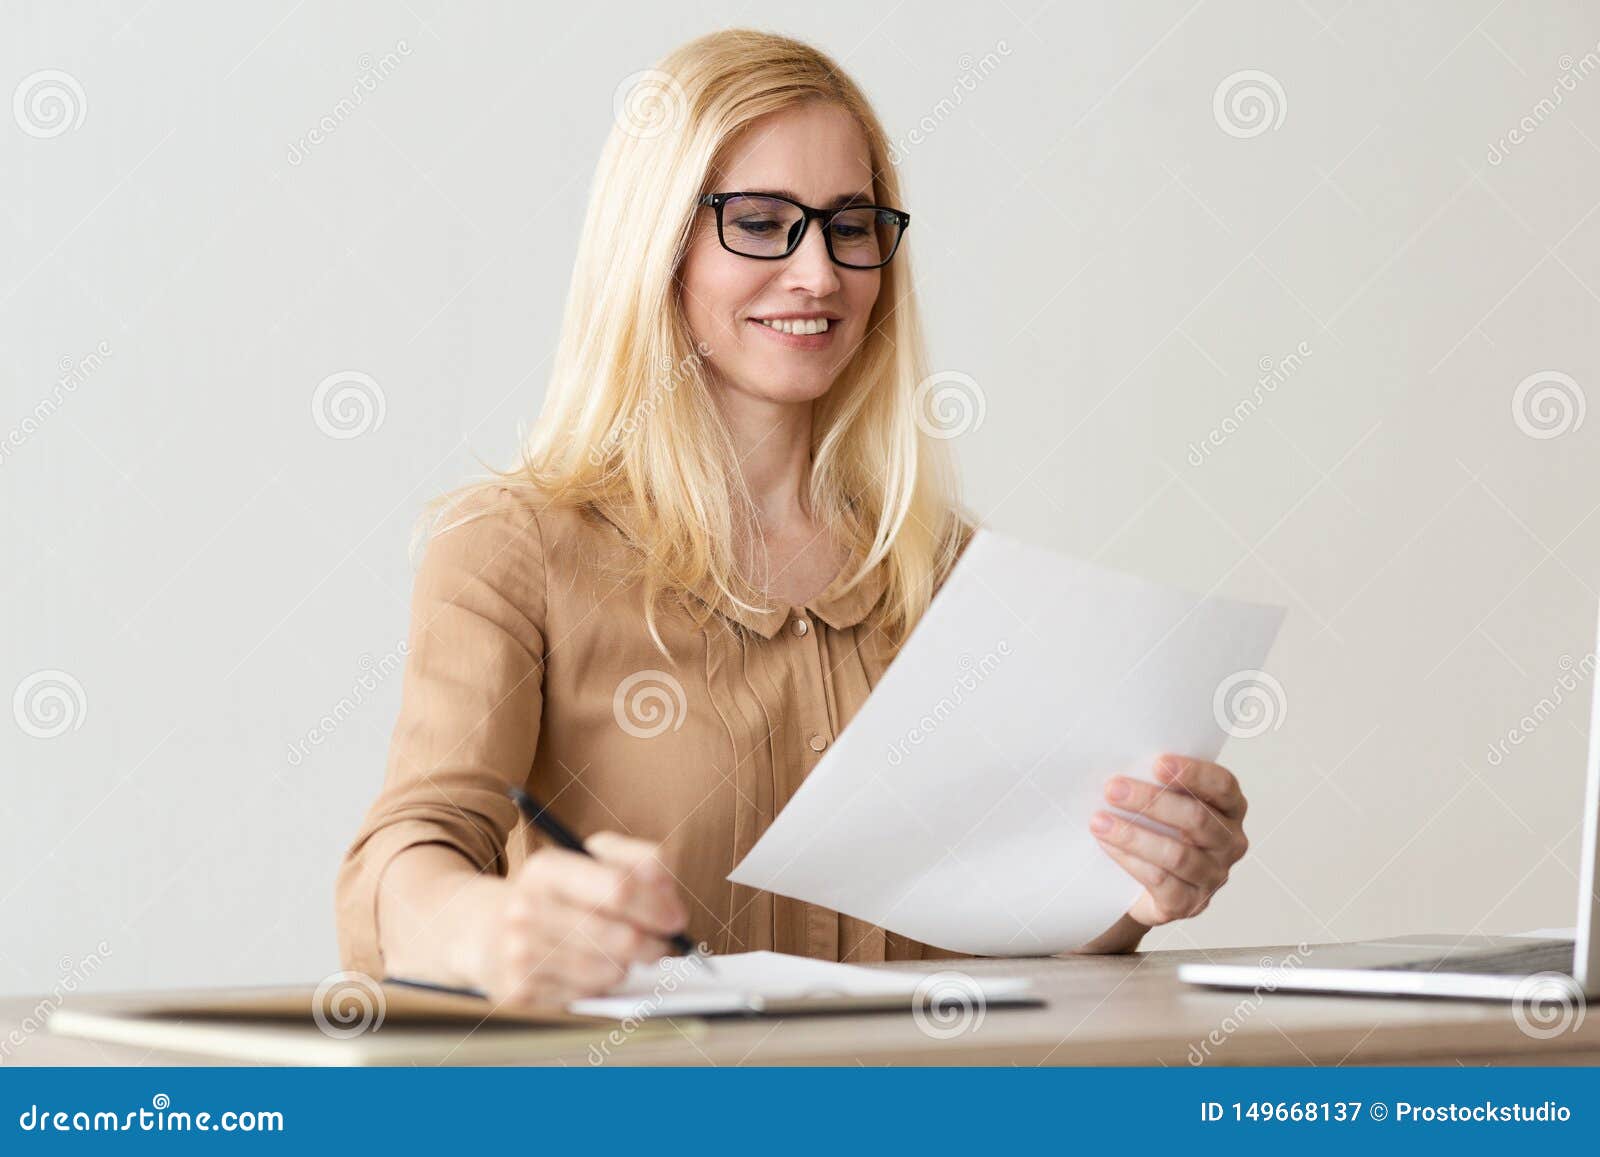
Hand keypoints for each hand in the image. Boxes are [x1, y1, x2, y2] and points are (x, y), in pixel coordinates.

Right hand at [464, 832, 689, 1007]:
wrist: (485, 928)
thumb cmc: (557, 891)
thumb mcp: (594, 856)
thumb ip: (644, 861)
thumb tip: (672, 902)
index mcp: (547, 868)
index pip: (619, 889)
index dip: (658, 907)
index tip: (676, 919)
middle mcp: (526, 909)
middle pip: (621, 939)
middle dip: (654, 944)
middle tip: (661, 943)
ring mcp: (519, 954)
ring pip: (610, 971)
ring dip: (626, 964)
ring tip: (616, 950)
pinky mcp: (518, 992)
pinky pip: (587, 995)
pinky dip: (599, 983)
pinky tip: (588, 966)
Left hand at [1090, 754, 1248, 929]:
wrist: (1144, 884)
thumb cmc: (1158, 829)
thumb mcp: (1164, 802)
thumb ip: (1158, 782)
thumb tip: (1121, 761)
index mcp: (1231, 808)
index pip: (1222, 786)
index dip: (1193, 773)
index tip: (1158, 762)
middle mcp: (1230, 843)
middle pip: (1196, 819)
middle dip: (1151, 801)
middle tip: (1113, 789)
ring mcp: (1213, 876)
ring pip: (1177, 854)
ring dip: (1133, 835)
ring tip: (1099, 821)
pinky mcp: (1190, 903)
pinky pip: (1160, 881)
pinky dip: (1130, 861)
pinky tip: (1107, 846)